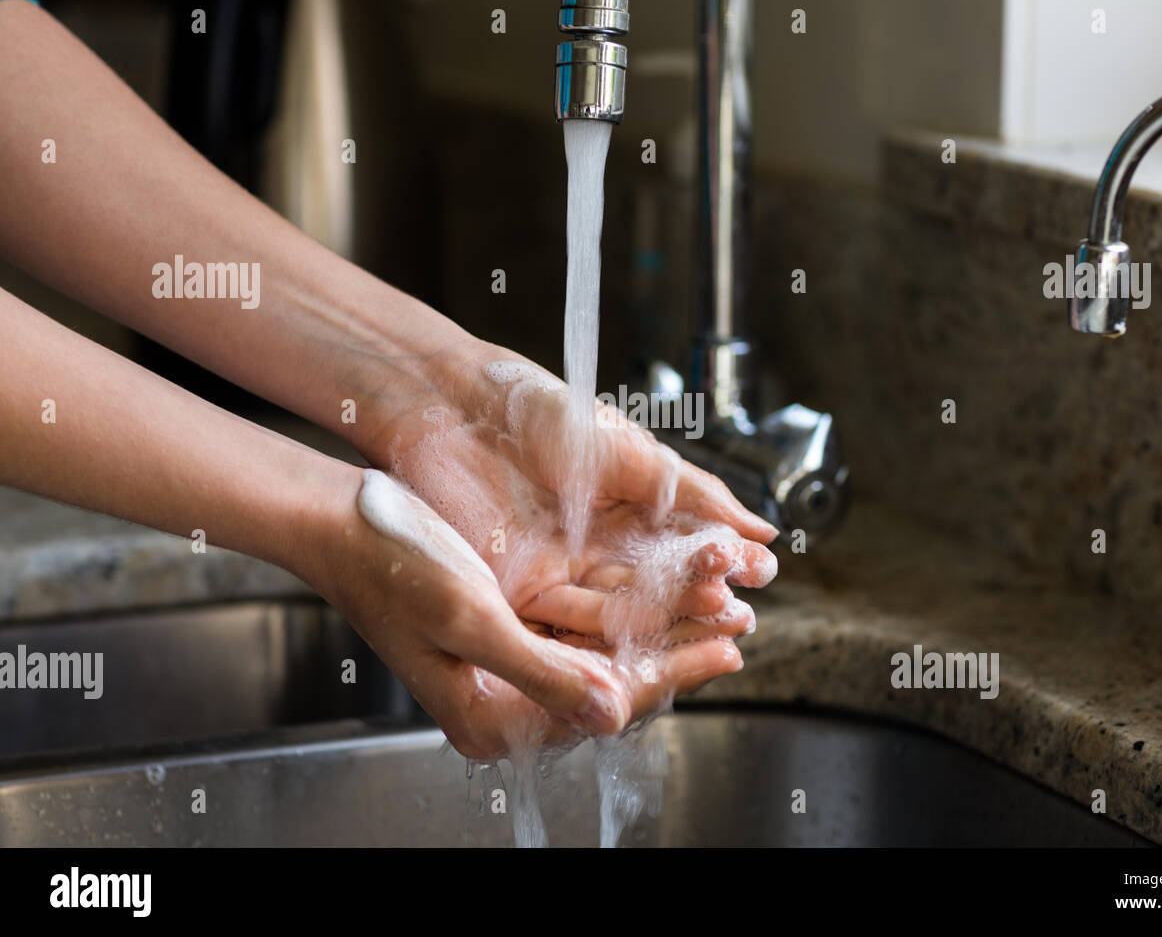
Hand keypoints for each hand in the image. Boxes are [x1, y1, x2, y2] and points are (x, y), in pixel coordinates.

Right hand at [305, 467, 755, 759]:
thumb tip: (612, 712)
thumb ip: (544, 672)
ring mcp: (507, 670)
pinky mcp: (508, 636)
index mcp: (489, 717)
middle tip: (737, 625)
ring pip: (602, 657)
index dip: (671, 674)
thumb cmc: (394, 566)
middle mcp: (503, 703)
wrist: (344, 525)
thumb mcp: (473, 619)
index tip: (726, 646)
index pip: (604, 705)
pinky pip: (580, 633)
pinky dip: (622, 614)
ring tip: (714, 607)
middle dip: (675, 652)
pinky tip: (660, 594)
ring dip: (657, 631)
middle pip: (611, 685)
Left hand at [357, 340, 777, 651]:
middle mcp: (598, 548)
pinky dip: (610, 630)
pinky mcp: (520, 590)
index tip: (759, 569)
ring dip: (666, 621)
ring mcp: (562, 571)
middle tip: (742, 612)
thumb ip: (693, 495)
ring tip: (712, 620)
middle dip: (701, 600)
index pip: (685, 547)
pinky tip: (649, 635)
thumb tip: (759, 528)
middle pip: (658, 586)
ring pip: (622, 609)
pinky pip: (571, 620)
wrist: (454, 402)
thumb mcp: (630, 450)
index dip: (721, 559)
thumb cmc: (538, 411)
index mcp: (627, 510)